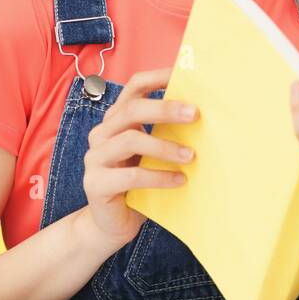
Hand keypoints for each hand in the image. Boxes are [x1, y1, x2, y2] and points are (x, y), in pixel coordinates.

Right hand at [81, 67, 198, 248]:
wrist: (111, 224)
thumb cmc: (139, 184)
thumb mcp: (153, 154)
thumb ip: (166, 133)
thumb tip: (203, 114)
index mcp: (117, 120)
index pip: (134, 87)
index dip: (158, 77)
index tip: (184, 74)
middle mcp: (102, 133)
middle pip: (132, 110)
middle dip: (166, 109)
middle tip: (196, 114)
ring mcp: (95, 158)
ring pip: (131, 140)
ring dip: (165, 147)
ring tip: (191, 156)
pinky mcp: (95, 184)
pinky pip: (131, 175)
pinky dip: (159, 176)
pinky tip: (179, 180)